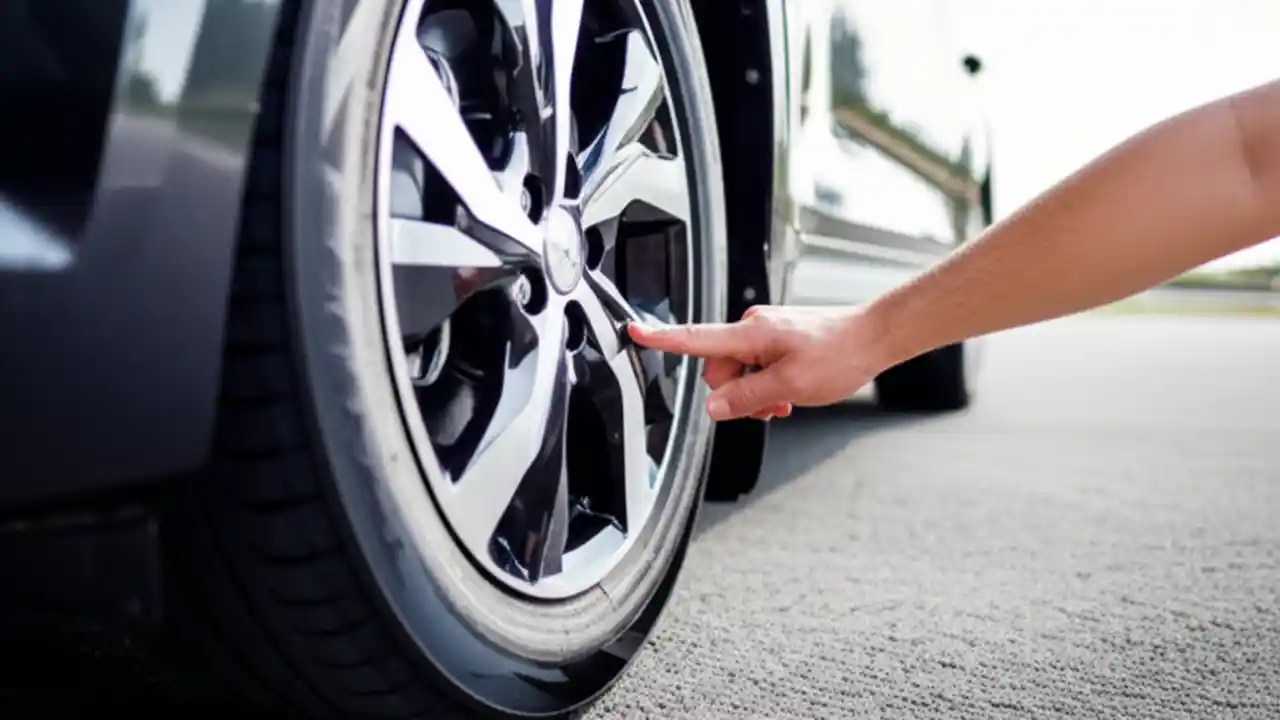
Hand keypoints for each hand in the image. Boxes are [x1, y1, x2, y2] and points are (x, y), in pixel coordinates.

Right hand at [627, 305, 891, 421]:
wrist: (873, 337)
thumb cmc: (839, 355)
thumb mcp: (790, 385)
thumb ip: (746, 397)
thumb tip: (713, 407)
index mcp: (750, 333)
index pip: (695, 337)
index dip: (661, 339)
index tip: (634, 331)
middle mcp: (752, 327)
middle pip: (718, 369)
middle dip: (736, 394)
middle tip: (770, 406)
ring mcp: (765, 331)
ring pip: (738, 372)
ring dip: (754, 391)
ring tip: (785, 400)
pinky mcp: (777, 337)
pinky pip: (755, 365)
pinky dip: (765, 383)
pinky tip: (787, 392)